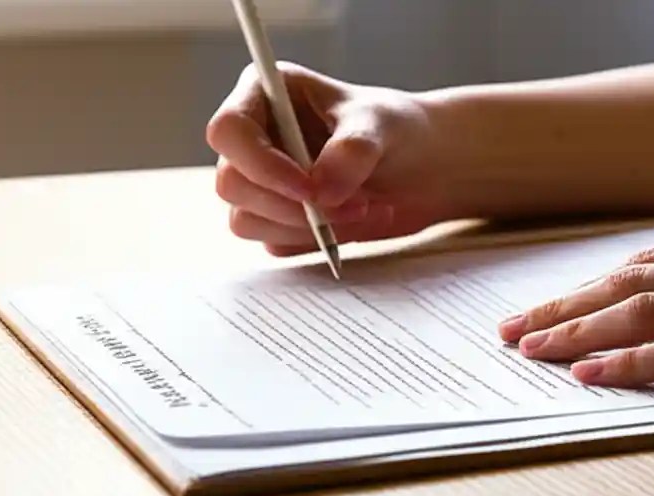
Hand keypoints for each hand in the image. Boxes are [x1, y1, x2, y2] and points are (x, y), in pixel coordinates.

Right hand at [206, 62, 451, 255]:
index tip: (309, 188)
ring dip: (306, 227)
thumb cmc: (398, 128)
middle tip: (353, 204)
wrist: (425, 167)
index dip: (260, 164)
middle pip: (231, 184)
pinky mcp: (276, 219)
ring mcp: (261, 182)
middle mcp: (254, 138)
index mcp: (266, 94)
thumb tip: (319, 191)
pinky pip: (273, 243)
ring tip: (364, 210)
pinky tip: (355, 221)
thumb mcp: (383, 126)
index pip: (229, 131)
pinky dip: (316, 242)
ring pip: (246, 220)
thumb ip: (352, 151)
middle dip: (291, 205)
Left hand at [497, 216, 653, 398]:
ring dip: (576, 332)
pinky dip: (627, 362)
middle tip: (512, 331)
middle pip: (626, 282)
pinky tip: (589, 374)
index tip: (549, 307)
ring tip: (530, 351)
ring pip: (639, 310)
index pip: (644, 264)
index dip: (588, 288)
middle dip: (562, 308)